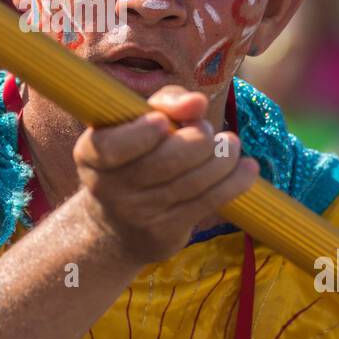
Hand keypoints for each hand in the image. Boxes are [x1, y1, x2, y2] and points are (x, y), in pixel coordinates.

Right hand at [72, 86, 258, 264]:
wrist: (116, 226)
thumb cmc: (134, 155)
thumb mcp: (135, 123)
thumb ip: (165, 103)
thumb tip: (197, 103)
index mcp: (91, 154)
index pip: (112, 147)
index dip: (141, 134)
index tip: (163, 123)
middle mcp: (108, 187)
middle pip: (164, 163)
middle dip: (199, 140)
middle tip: (209, 130)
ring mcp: (137, 214)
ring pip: (192, 182)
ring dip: (223, 159)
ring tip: (230, 145)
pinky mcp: (163, 234)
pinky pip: (207, 203)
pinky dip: (235, 182)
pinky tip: (247, 168)